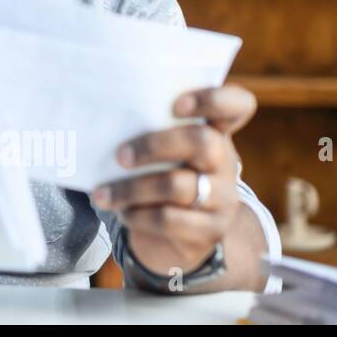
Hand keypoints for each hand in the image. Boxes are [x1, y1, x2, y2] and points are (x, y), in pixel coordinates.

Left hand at [91, 84, 256, 279]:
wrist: (177, 236)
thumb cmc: (159, 176)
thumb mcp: (161, 151)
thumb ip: (147, 130)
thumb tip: (99, 116)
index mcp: (215, 132)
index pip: (237, 105)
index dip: (213, 99)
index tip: (176, 105)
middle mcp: (225, 162)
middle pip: (203, 142)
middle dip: (154, 145)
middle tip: (120, 156)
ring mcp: (223, 198)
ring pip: (178, 186)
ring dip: (132, 188)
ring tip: (102, 194)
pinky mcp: (210, 230)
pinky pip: (169, 219)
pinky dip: (138, 214)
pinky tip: (122, 212)